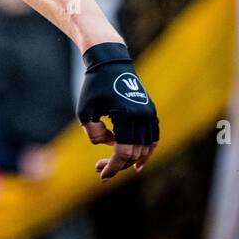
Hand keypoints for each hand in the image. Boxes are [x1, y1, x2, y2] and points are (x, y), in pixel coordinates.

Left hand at [77, 42, 158, 181]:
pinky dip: (147, 150)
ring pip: (147, 148)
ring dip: (132, 160)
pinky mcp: (151, 112)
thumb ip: (93, 132)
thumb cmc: (94, 86)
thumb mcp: (85, 110)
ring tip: (116, 167)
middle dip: (117, 165)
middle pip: (135, 153)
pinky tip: (138, 161)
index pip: (123, 152)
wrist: (110, 63)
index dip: (113, 167)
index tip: (101, 175)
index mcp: (126, 116)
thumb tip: (109, 144)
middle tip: (99, 168)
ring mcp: (149, 114)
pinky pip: (153, 137)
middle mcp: (142, 117)